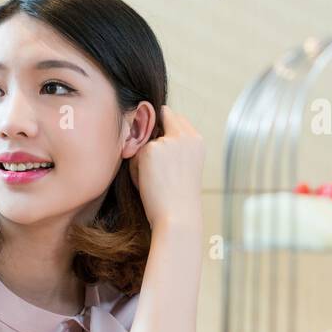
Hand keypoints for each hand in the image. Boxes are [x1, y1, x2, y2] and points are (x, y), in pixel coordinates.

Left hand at [128, 106, 204, 230]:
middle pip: (161, 117)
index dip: (164, 126)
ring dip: (143, 157)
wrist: (177, 214)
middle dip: (152, 131)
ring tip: (154, 180)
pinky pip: (135, 154)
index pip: (175, 118)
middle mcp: (185, 136)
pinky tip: (147, 182)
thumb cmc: (177, 197)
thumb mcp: (184, 165)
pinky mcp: (151, 149)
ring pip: (145, 141)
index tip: (156, 138)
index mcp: (196, 140)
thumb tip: (148, 134)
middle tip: (152, 159)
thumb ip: (173, 146)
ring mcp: (168, 141)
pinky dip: (135, 168)